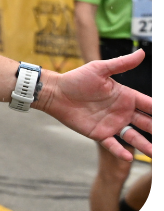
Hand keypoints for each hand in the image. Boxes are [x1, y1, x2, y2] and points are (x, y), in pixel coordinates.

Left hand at [36, 50, 152, 160]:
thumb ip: (121, 64)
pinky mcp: (99, 133)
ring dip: (146, 146)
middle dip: (157, 129)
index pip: (150, 106)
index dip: (158, 111)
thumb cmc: (76, 79)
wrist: (56, 93)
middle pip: (147, 123)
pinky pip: (113, 144)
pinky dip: (121, 151)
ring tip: (155, 154)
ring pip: (134, 137)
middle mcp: (123, 112)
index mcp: (126, 97)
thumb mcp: (100, 69)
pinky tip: (129, 158)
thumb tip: (142, 52)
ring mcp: (112, 124)